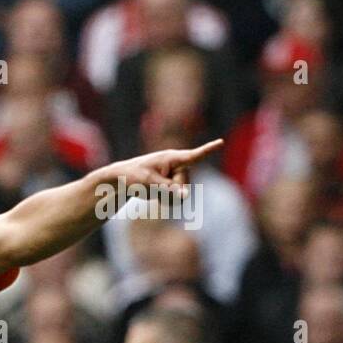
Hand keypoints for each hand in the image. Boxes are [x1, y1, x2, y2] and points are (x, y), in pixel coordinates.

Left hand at [102, 139, 223, 199]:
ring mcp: (177, 175)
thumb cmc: (133, 176)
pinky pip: (177, 199)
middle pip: (184, 185)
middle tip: (152, 186)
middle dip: (170, 191)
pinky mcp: (175, 185)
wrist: (122, 180)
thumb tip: (185, 196)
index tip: (220, 142)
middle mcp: (178, 165)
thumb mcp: (148, 183)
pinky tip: (156, 194)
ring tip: (152, 189)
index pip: (193, 155)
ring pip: (182, 195)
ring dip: (167, 197)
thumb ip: (167, 188)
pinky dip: (166, 200)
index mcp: (171, 158)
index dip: (208, 150)